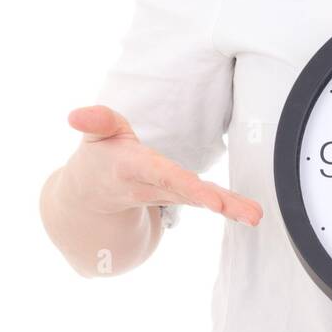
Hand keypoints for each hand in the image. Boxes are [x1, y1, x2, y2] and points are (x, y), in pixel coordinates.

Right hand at [61, 104, 262, 225]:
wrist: (94, 198)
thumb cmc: (102, 157)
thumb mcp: (96, 135)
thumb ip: (95, 122)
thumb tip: (76, 115)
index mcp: (134, 169)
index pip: (161, 175)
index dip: (184, 185)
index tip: (209, 198)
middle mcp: (154, 186)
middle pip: (186, 192)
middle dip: (213, 200)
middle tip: (244, 212)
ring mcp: (169, 195)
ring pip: (200, 200)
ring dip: (230, 208)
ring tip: (255, 215)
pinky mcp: (182, 197)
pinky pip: (207, 201)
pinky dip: (231, 206)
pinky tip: (253, 213)